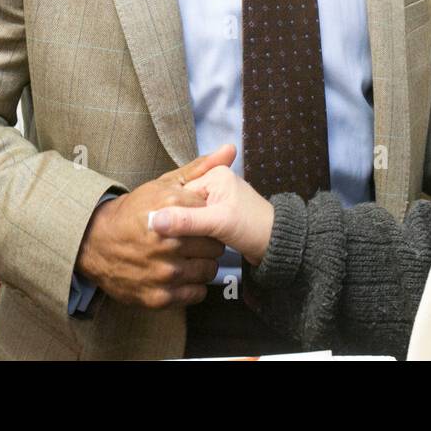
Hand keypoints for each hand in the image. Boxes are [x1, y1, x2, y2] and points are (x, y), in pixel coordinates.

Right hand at [74, 145, 235, 308]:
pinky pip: (196, 293)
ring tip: (189, 256)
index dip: (209, 218)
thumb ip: (200, 168)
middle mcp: (168, 240)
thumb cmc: (135, 211)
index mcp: (171, 208)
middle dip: (208, 242)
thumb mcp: (164, 184)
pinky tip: (182, 274)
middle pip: (215, 245)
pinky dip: (193, 285)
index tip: (200, 219)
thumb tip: (230, 149)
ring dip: (203, 264)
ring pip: (209, 270)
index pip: (214, 216)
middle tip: (195, 240)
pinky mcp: (159, 296)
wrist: (96, 243)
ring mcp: (163, 271)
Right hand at [151, 165, 274, 265]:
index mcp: (214, 176)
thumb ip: (187, 220)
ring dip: (188, 238)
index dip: (173, 216)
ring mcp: (213, 204)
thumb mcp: (219, 222)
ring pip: (186, 222)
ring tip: (198, 249)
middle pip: (181, 208)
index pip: (178, 196)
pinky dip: (194, 241)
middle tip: (191, 243)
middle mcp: (212, 185)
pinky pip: (195, 230)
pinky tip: (196, 255)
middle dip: (183, 227)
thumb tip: (152, 221)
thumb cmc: (253, 228)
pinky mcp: (215, 220)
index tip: (167, 235)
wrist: (277, 245)